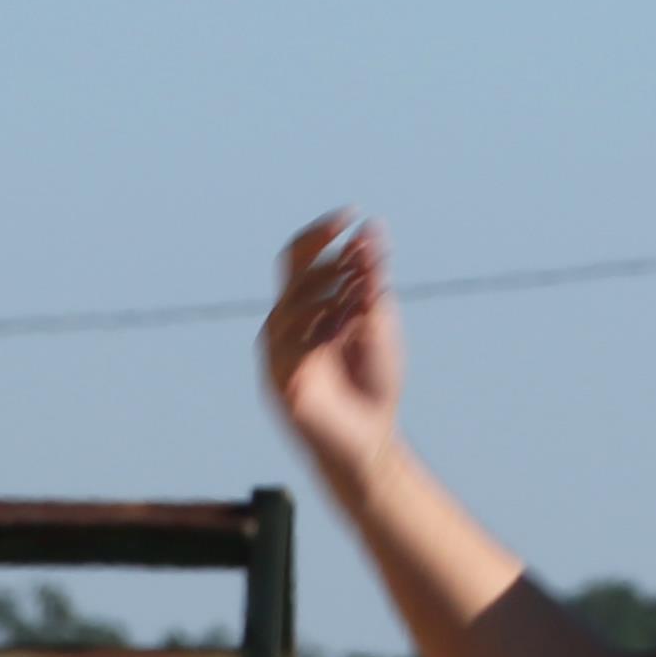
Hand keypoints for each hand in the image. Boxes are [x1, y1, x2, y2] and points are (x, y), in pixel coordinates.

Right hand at [264, 212, 400, 474]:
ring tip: (360, 302)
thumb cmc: (372, 384)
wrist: (370, 440)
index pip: (298, 256)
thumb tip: (371, 228)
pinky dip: (320, 328)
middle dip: (332, 263)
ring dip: (329, 294)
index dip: (320, 233)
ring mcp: (277, 354)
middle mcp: (283, 326)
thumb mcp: (378, 321)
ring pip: (292, 304)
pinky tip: (346, 327)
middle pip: (294, 275)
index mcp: (303, 307)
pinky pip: (292, 343)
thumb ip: (371, 277)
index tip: (351, 216)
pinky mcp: (281, 381)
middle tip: (366, 264)